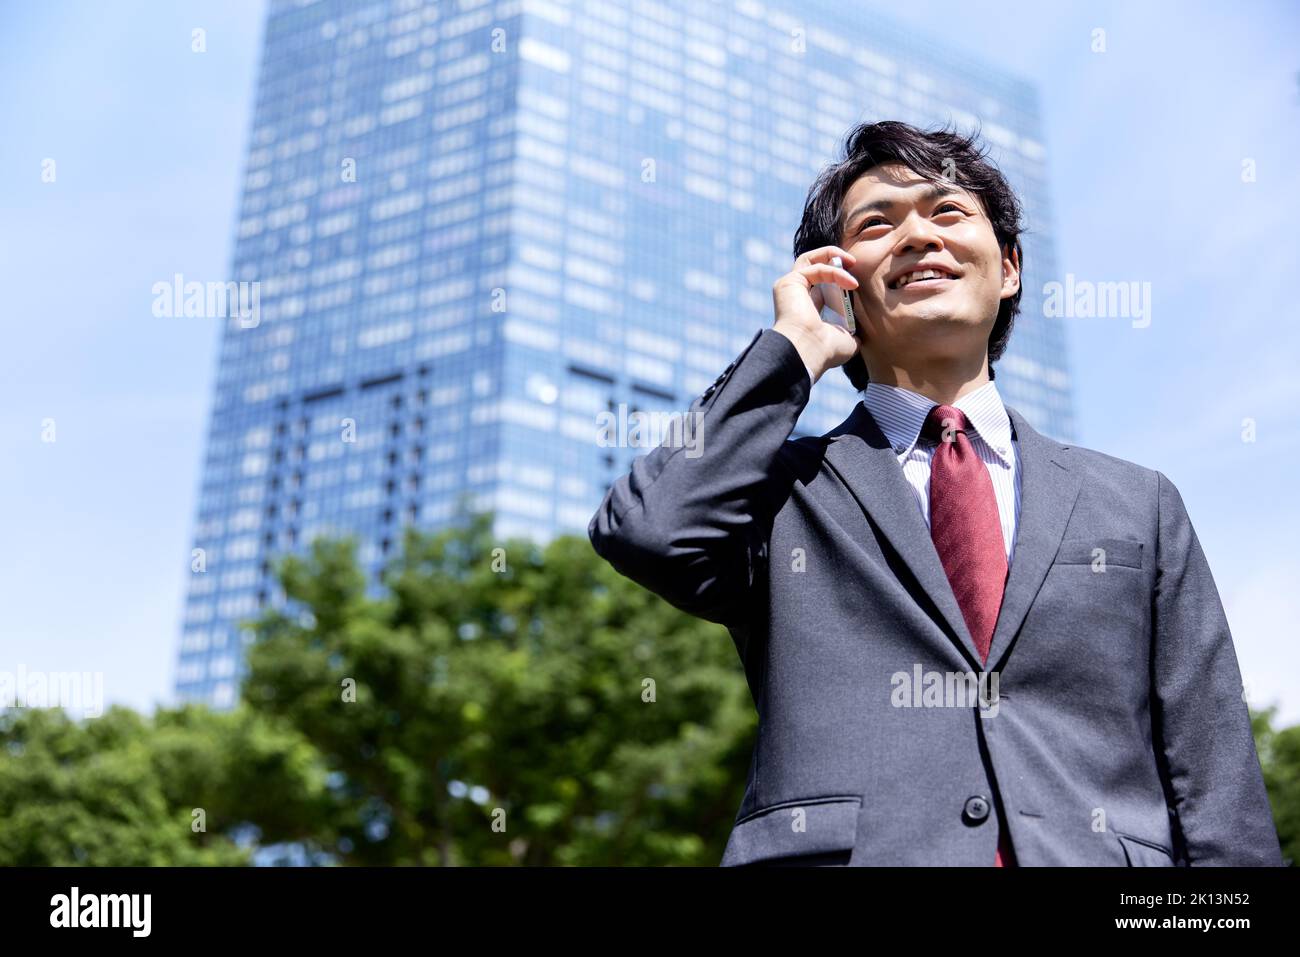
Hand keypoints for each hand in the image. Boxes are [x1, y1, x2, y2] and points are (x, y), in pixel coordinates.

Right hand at [771, 245, 860, 384]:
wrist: (809, 352)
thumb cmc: (825, 351)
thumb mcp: (846, 340)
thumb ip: (852, 333)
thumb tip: (860, 337)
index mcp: (807, 308)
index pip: (820, 283)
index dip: (839, 277)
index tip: (856, 283)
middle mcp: (796, 296)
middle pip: (813, 265)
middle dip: (834, 260)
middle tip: (854, 264)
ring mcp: (790, 288)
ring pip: (809, 259)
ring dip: (832, 255)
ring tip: (852, 262)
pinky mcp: (789, 282)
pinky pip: (815, 267)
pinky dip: (835, 272)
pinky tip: (851, 283)